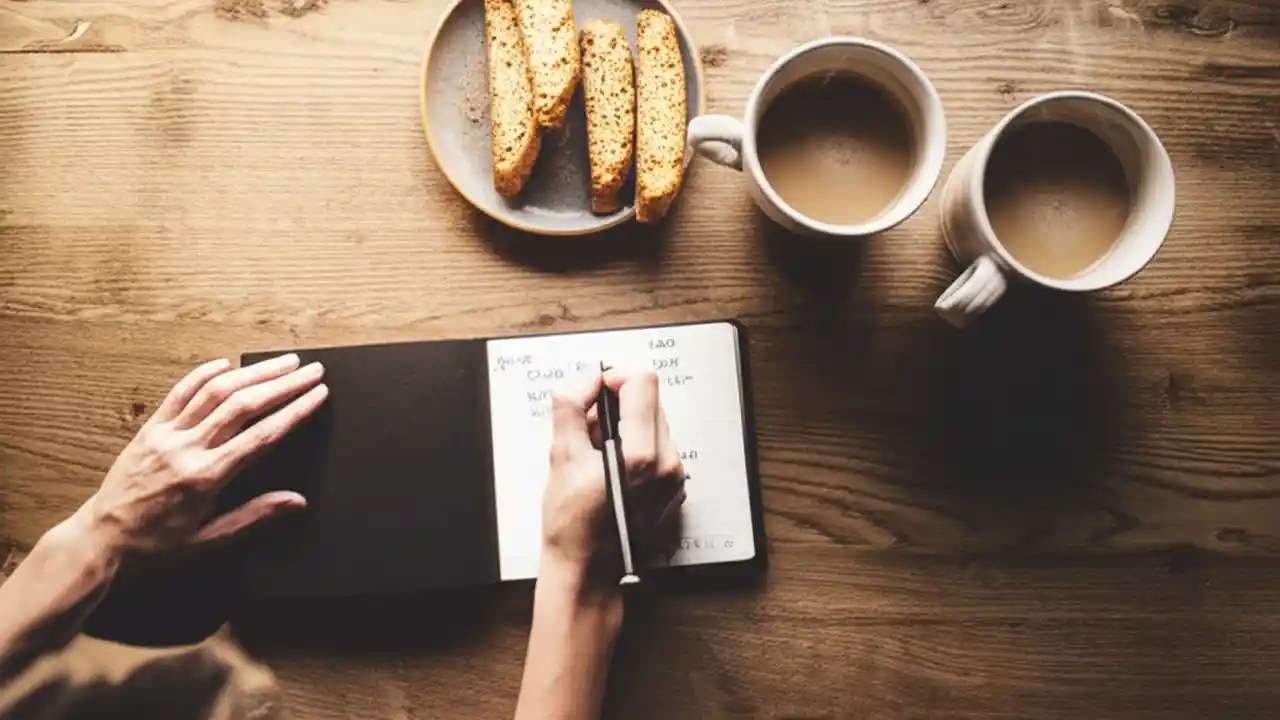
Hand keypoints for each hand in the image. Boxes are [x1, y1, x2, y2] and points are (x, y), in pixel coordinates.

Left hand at [79, 354, 328, 559]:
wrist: (102, 541)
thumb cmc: (156, 545)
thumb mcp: (210, 540)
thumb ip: (255, 516)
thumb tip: (297, 502)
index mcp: (206, 477)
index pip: (262, 435)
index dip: (295, 411)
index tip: (318, 394)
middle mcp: (186, 449)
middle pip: (244, 405)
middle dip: (283, 384)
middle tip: (312, 370)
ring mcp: (166, 435)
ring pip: (215, 392)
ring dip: (253, 373)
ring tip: (282, 362)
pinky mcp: (149, 429)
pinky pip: (179, 393)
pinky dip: (204, 374)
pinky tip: (226, 364)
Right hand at [541, 369, 686, 585]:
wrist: (587, 572)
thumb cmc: (572, 526)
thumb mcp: (560, 457)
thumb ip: (571, 407)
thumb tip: (585, 381)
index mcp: (641, 454)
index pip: (642, 383)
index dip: (614, 378)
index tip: (596, 390)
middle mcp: (666, 464)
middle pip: (651, 401)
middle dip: (618, 405)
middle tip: (588, 430)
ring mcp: (674, 479)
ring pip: (656, 425)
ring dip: (628, 427)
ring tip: (598, 456)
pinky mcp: (674, 489)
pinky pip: (660, 450)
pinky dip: (638, 448)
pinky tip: (613, 472)